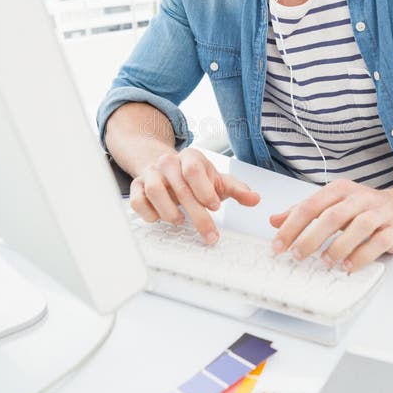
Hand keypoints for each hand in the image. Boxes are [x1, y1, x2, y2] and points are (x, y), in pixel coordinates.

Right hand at [129, 148, 259, 241]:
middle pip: (179, 187)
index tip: (214, 206)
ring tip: (181, 221)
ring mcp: (150, 174)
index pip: (193, 170)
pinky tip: (160, 218)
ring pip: (154, 190)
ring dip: (169, 211)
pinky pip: (137, 200)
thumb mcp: (217, 179)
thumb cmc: (194, 176)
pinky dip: (149, 213)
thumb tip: (255, 198)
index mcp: (190, 157)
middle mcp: (168, 163)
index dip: (204, 190)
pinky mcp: (136, 186)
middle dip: (197, 215)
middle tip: (210, 234)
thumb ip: (237, 189)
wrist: (165, 166)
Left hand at [269, 178, 392, 270]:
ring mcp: (379, 213)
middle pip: (332, 216)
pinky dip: (362, 255)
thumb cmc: (361, 208)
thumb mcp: (331, 204)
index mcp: (340, 190)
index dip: (291, 226)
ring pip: (359, 227)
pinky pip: (378, 242)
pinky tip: (348, 266)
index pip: (310, 206)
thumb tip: (274, 221)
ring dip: (339, 246)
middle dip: (311, 237)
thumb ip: (304, 212)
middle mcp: (359, 198)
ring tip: (325, 262)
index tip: (278, 246)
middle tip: (297, 255)